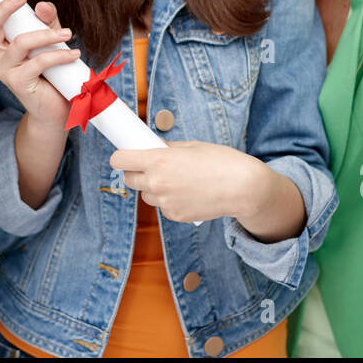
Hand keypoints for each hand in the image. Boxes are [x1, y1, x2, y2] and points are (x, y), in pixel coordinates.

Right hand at [0, 0, 79, 131]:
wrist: (55, 109)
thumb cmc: (51, 71)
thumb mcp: (49, 39)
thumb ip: (46, 20)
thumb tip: (41, 5)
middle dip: (4, 7)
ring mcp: (3, 70)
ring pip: (20, 42)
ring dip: (47, 35)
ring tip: (68, 34)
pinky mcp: (17, 82)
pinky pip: (38, 62)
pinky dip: (58, 55)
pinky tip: (73, 54)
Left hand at [109, 141, 265, 223]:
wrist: (243, 188)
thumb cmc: (221, 161)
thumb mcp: (192, 146)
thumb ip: (167, 149)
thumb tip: (153, 148)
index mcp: (158, 161)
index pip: (119, 160)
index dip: (122, 157)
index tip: (126, 155)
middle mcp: (156, 183)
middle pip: (129, 179)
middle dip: (137, 172)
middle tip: (153, 167)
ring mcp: (165, 202)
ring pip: (146, 195)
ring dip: (154, 188)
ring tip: (177, 181)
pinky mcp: (174, 216)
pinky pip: (163, 206)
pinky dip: (169, 200)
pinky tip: (188, 193)